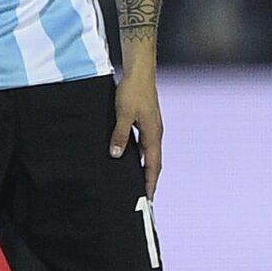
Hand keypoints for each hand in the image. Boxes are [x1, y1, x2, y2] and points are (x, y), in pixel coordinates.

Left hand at [111, 70, 162, 197]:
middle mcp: (155, 134)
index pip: (153, 165)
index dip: (151, 182)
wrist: (140, 72)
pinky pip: (145, 145)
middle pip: (155, 163)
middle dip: (150, 180)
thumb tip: (116, 155)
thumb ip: (120, 135)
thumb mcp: (123, 114)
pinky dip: (141, 157)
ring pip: (150, 154)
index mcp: (153, 135)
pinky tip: (131, 159)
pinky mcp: (147, 122)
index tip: (148, 199)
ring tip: (138, 182)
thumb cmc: (133, 91)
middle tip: (144, 197)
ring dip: (146, 169)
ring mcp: (152, 128)